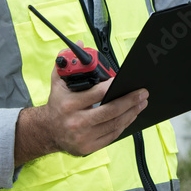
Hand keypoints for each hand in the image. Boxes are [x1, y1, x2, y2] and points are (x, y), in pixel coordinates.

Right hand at [14, 67, 146, 163]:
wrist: (46, 131)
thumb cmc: (57, 104)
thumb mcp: (58, 82)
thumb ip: (68, 63)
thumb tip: (80, 43)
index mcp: (69, 104)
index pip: (97, 94)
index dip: (114, 86)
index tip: (126, 81)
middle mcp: (76, 122)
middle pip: (110, 111)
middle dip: (130, 101)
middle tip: (143, 93)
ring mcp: (83, 137)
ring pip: (114, 124)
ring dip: (131, 113)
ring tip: (142, 103)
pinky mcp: (89, 147)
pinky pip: (111, 135)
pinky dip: (123, 125)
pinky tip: (131, 115)